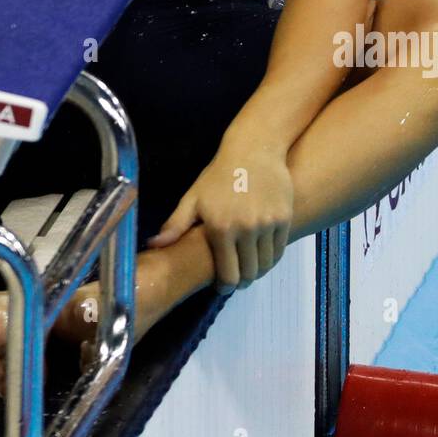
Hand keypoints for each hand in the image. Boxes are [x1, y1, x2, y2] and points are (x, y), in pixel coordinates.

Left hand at [147, 138, 293, 291]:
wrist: (253, 150)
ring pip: (266, 264)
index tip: (222, 287)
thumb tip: (154, 244)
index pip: (227, 275)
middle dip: (242, 281)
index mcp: (220, 228)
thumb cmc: (218, 175)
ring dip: (258, 270)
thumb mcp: (194, 197)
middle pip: (249, 274)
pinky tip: (262, 254)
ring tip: (249, 267)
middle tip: (237, 279)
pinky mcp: (283, 218)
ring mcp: (267, 223)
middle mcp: (245, 228)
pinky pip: (279, 249)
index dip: (224, 287)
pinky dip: (271, 257)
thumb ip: (176, 224)